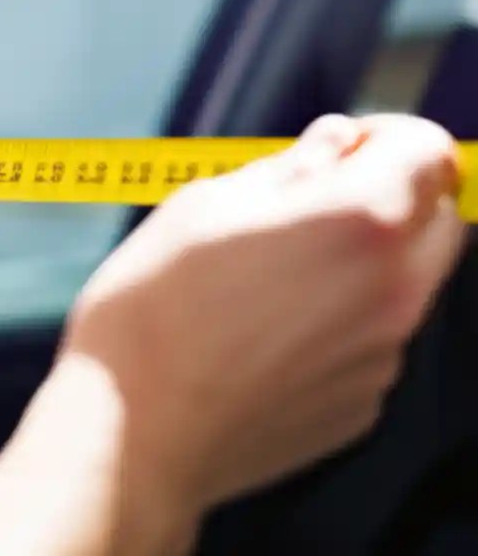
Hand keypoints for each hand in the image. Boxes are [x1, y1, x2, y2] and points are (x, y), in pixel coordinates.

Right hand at [52, 114, 465, 547]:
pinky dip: (335, 327)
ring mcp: (382, 357)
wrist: (131, 435)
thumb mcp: (200, 206)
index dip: (388, 135)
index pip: (428, 150)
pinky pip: (369, 345)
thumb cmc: (151, 316)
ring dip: (360, 266)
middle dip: (392, 197)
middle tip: (313, 204)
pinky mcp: (360, 406)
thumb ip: (285, 168)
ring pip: (402, 286)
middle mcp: (392, 291)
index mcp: (359, 221)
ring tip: (265, 282)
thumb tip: (332, 147)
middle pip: (438, 220)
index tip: (346, 145)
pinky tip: (260, 336)